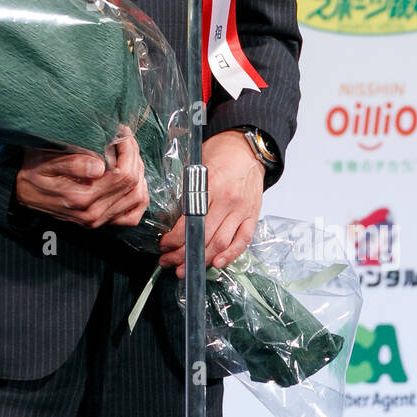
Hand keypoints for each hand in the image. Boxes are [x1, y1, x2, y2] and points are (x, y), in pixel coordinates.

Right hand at [14, 125, 149, 229]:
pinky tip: (134, 181)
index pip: (123, 174)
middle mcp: (94, 214)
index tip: (122, 132)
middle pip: (133, 185)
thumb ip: (72, 164)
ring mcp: (99, 221)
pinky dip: (139, 197)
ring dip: (140, 174)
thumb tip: (100, 166)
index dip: (129, 150)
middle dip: (135, 157)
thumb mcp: (45, 161)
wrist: (21, 194)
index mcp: (82, 197)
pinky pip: (132, 216)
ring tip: (130, 155)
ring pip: (137, 199)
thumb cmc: (33, 171)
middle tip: (126, 139)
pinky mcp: (101, 222)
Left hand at [157, 130, 264, 277]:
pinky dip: (230, 255)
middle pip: (204, 235)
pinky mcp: (252, 215)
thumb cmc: (220, 154)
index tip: (163, 244)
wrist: (247, 149)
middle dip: (183, 254)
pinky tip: (216, 264)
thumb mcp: (197, 166)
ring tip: (185, 268)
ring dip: (202, 259)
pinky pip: (243, 241)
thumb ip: (186, 190)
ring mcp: (242, 209)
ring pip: (222, 242)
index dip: (174, 237)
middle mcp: (228, 199)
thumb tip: (167, 217)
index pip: (189, 219)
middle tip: (168, 261)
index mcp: (210, 184)